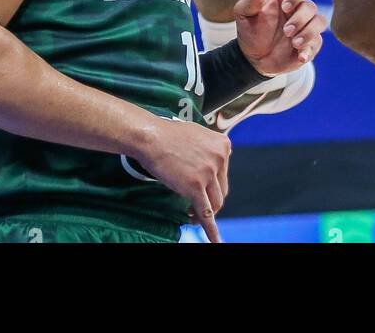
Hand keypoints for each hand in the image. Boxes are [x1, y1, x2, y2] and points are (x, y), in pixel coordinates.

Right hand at [136, 115, 230, 242]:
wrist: (151, 137)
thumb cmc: (168, 135)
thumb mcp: (197, 135)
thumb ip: (208, 149)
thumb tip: (210, 164)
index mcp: (223, 145)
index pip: (224, 172)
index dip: (213, 184)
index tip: (204, 189)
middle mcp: (220, 157)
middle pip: (221, 189)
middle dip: (210, 199)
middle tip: (196, 204)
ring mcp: (209, 172)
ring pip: (215, 203)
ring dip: (204, 212)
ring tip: (191, 215)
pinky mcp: (195, 186)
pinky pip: (206, 213)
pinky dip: (211, 230)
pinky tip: (215, 240)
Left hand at [234, 0, 325, 76]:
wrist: (253, 58)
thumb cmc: (250, 31)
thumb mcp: (244, 15)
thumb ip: (251, 1)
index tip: (285, 7)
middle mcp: (298, 11)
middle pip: (311, 6)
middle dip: (300, 19)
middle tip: (286, 31)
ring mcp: (306, 27)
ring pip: (320, 22)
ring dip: (309, 32)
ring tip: (294, 43)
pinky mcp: (310, 45)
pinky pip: (317, 43)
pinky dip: (310, 50)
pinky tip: (299, 56)